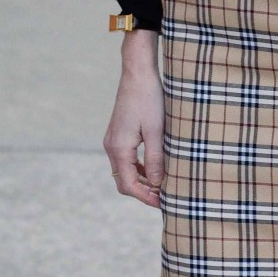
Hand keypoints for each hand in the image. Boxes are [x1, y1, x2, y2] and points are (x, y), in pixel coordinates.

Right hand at [103, 30, 164, 207]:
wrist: (138, 73)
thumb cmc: (150, 99)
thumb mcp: (157, 131)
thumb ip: (156, 159)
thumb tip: (158, 184)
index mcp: (119, 148)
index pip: (128, 185)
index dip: (146, 198)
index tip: (165, 203)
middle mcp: (111, 146)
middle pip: (124, 181)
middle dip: (143, 192)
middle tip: (166, 197)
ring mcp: (113, 140)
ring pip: (124, 171)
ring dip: (142, 180)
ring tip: (164, 185)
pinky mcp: (118, 133)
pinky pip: (126, 159)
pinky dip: (139, 168)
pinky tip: (155, 168)